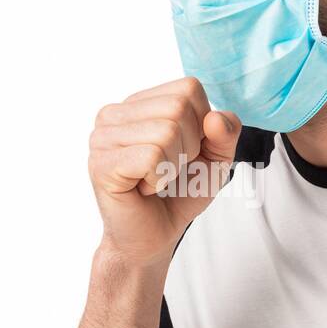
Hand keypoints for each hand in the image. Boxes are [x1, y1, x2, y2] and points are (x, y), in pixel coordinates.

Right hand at [88, 77, 240, 264]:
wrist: (153, 238)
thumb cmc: (178, 195)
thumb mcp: (214, 158)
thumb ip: (226, 133)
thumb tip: (216, 118)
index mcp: (138, 103)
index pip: (188, 89)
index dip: (201, 125)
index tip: (184, 152)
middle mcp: (114, 114)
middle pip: (178, 107)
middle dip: (188, 147)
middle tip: (168, 170)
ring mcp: (102, 137)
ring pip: (167, 131)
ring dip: (173, 166)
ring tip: (154, 180)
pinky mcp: (101, 164)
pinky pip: (151, 157)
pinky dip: (158, 179)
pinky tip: (143, 188)